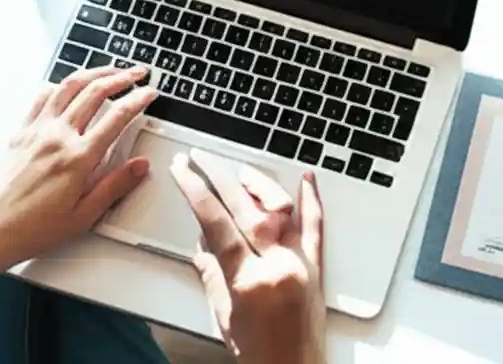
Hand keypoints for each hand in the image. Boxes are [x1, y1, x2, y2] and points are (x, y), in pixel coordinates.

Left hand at [0, 66, 156, 272]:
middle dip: (122, 77)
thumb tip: (139, 167)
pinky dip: (61, 85)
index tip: (150, 93)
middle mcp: (57, 138)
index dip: (139, 100)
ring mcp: (37, 131)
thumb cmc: (33, 228)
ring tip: (110, 70)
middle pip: (95, 92)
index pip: (117, 117)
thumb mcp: (84, 215)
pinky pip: (42, 97)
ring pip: (69, 86)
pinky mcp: (21, 133)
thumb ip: (115, 186)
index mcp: (77, 159)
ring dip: (94, 72)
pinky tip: (69, 86)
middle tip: (138, 74)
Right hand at [171, 153, 325, 363]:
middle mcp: (278, 267)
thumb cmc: (259, 354)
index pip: (217, 224)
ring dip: (259, 185)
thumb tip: (203, 241)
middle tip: (202, 158)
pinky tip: (306, 178)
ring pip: (281, 210)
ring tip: (239, 171)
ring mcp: (301, 263)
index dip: (197, 192)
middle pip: (245, 209)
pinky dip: (312, 200)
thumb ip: (212, 274)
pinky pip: (316, 226)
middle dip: (219, 177)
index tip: (185, 170)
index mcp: (249, 281)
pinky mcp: (318, 266)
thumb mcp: (223, 316)